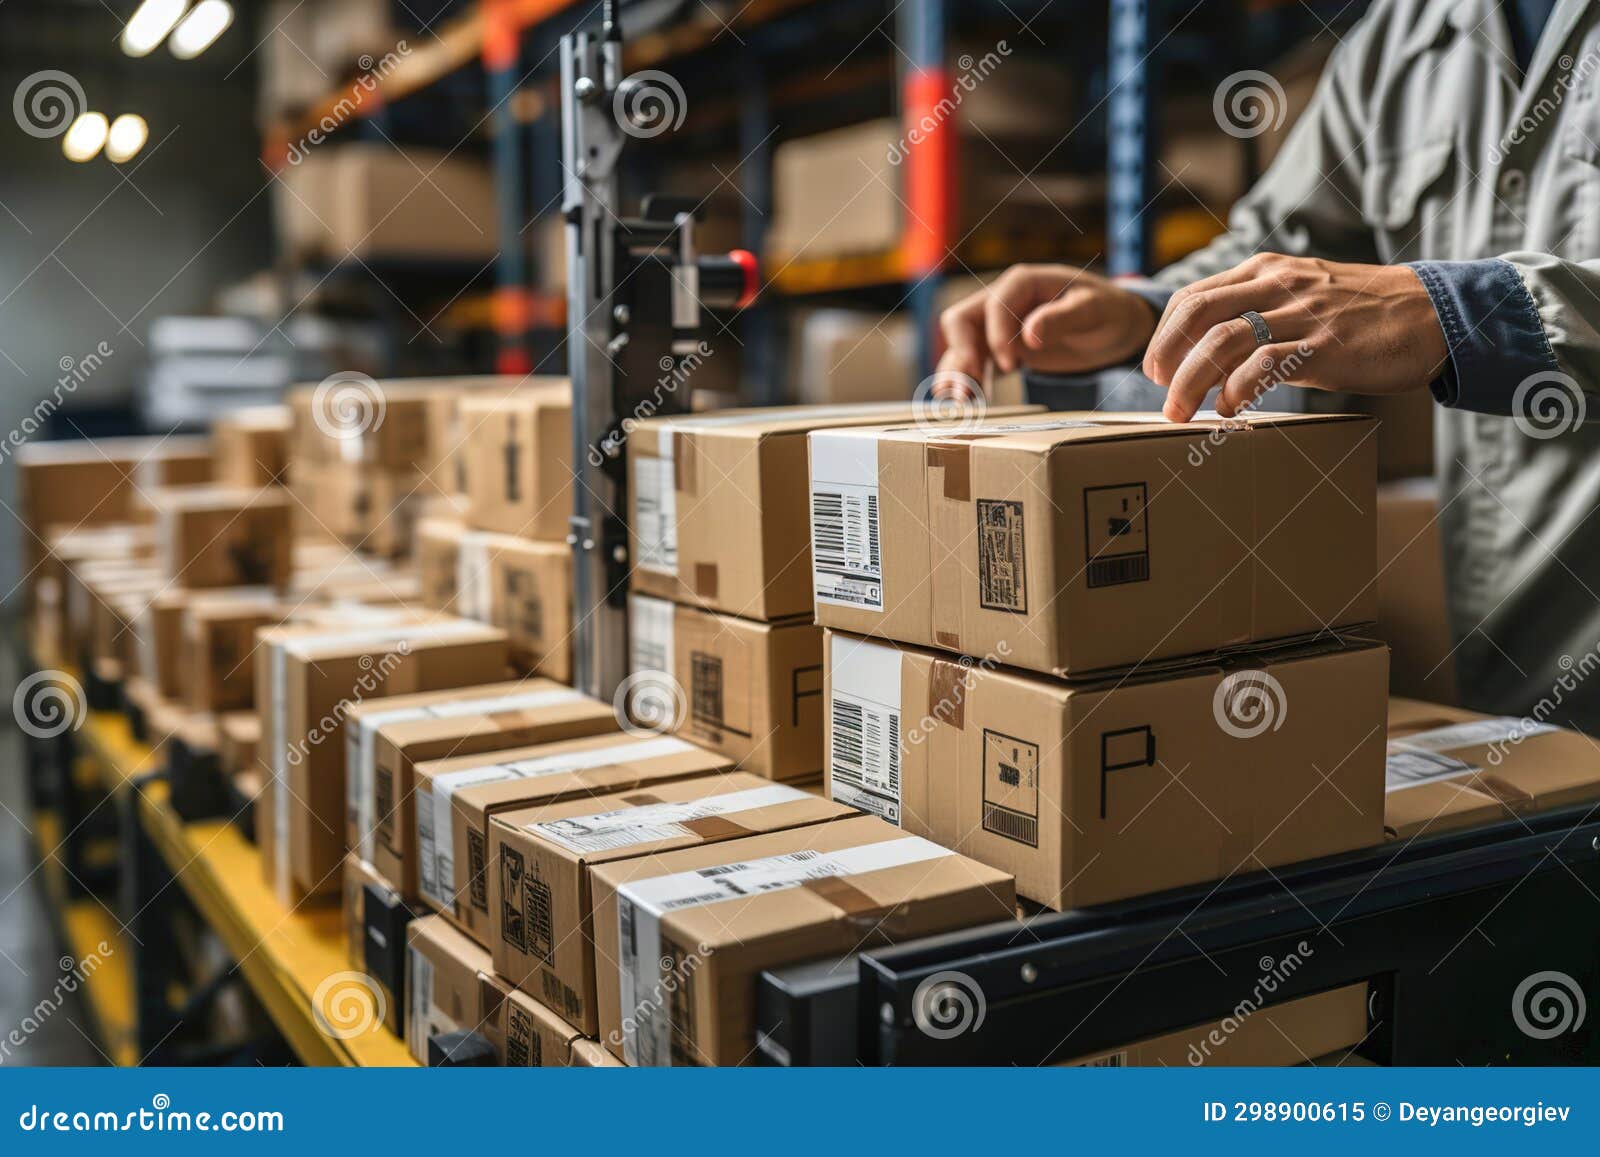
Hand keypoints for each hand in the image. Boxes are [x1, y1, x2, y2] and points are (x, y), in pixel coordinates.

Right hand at [935, 264, 1158, 397]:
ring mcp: (997, 326)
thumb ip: (1061, 318)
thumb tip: (1029, 335)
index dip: (996, 336)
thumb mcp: (1093, 310)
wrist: (1114, 325)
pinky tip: (969, 403)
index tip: (1012, 366)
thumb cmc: (1106, 310)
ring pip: (961, 346)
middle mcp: (1002, 301)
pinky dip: (968, 382)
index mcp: (1022, 282)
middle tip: (966, 389)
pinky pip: (973, 363)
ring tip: (959, 403)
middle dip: (960, 355)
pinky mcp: (1001, 350)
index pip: (993, 306)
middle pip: (961, 322)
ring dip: (956, 373)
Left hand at [1142, 253, 1448, 421]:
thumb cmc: (1361, 313)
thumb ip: (1258, 311)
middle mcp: (1278, 285)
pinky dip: (1236, 389)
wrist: (1432, 314)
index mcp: (1266, 270)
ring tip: (1179, 411)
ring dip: (1190, 380)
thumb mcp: (1301, 296)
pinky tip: (1229, 408)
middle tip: (1158, 390)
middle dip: (1166, 355)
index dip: (1164, 334)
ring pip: (1223, 340)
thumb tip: (1207, 352)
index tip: (1155, 368)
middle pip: (1197, 313)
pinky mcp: (1325, 345)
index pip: (1193, 295)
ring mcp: (1302, 314)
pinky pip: (1264, 364)